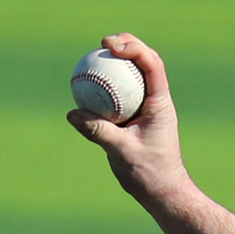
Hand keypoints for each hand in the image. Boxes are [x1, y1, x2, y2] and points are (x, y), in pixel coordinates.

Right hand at [67, 33, 193, 206]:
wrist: (161, 191)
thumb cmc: (150, 173)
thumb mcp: (122, 152)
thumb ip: (98, 132)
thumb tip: (73, 114)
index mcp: (160, 104)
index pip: (152, 65)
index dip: (134, 48)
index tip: (111, 45)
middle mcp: (155, 101)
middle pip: (144, 62)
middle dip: (127, 44)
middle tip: (103, 42)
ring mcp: (146, 108)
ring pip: (132, 76)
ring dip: (116, 62)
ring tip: (94, 55)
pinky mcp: (135, 116)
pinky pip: (119, 93)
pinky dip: (105, 85)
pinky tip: (86, 83)